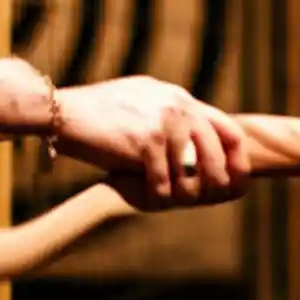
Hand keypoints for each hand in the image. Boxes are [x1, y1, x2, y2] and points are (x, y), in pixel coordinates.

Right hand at [54, 76, 250, 206]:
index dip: (237, 159)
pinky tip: (146, 199)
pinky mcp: (147, 142)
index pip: (229, 130)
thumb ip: (173, 112)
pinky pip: (163, 184)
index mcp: (183, 100)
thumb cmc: (99, 110)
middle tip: (204, 200)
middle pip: (218, 158)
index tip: (234, 178)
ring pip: (189, 177)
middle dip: (215, 184)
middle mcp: (181, 108)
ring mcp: (166, 124)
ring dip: (177, 196)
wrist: (61, 109)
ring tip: (165, 200)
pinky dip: (156, 198)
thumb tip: (197, 135)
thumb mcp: (145, 99)